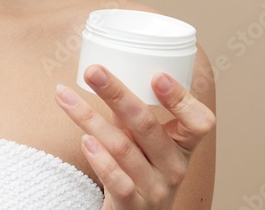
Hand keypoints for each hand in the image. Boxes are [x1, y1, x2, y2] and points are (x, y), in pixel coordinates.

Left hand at [55, 65, 215, 208]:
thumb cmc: (138, 169)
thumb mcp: (142, 141)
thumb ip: (130, 112)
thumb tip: (102, 69)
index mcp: (182, 146)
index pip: (199, 123)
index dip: (181, 99)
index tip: (157, 75)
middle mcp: (173, 168)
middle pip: (148, 126)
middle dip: (117, 95)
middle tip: (93, 71)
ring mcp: (154, 189)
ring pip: (123, 148)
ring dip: (90, 118)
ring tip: (65, 96)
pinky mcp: (132, 206)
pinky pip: (117, 181)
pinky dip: (100, 159)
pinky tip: (85, 140)